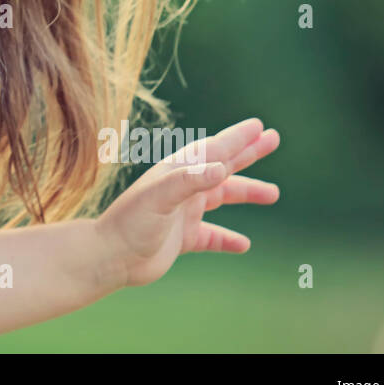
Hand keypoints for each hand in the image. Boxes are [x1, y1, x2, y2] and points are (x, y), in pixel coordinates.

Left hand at [95, 117, 280, 288]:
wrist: (109, 257)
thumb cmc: (130, 223)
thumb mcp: (159, 198)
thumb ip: (189, 182)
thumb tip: (221, 168)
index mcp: (177, 172)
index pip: (214, 150)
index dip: (238, 138)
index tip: (260, 127)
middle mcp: (182, 188)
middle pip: (223, 165)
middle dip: (248, 153)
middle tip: (274, 139)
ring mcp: (183, 212)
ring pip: (222, 197)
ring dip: (247, 193)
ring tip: (273, 193)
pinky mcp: (182, 238)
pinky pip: (212, 236)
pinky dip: (228, 238)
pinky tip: (244, 245)